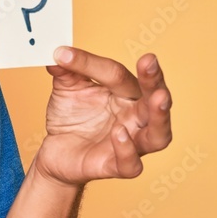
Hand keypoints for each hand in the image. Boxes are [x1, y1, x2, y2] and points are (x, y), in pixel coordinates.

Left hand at [33, 47, 172, 186]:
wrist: (56, 151)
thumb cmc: (71, 117)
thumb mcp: (66, 89)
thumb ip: (66, 71)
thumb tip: (59, 52)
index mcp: (125, 94)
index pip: (117, 75)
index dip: (90, 63)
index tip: (63, 54)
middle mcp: (135, 117)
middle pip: (155, 99)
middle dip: (155, 81)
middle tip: (149, 61)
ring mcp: (130, 143)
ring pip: (159, 135)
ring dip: (161, 117)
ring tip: (158, 98)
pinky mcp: (115, 166)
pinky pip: (131, 164)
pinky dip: (127, 149)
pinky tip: (119, 133)